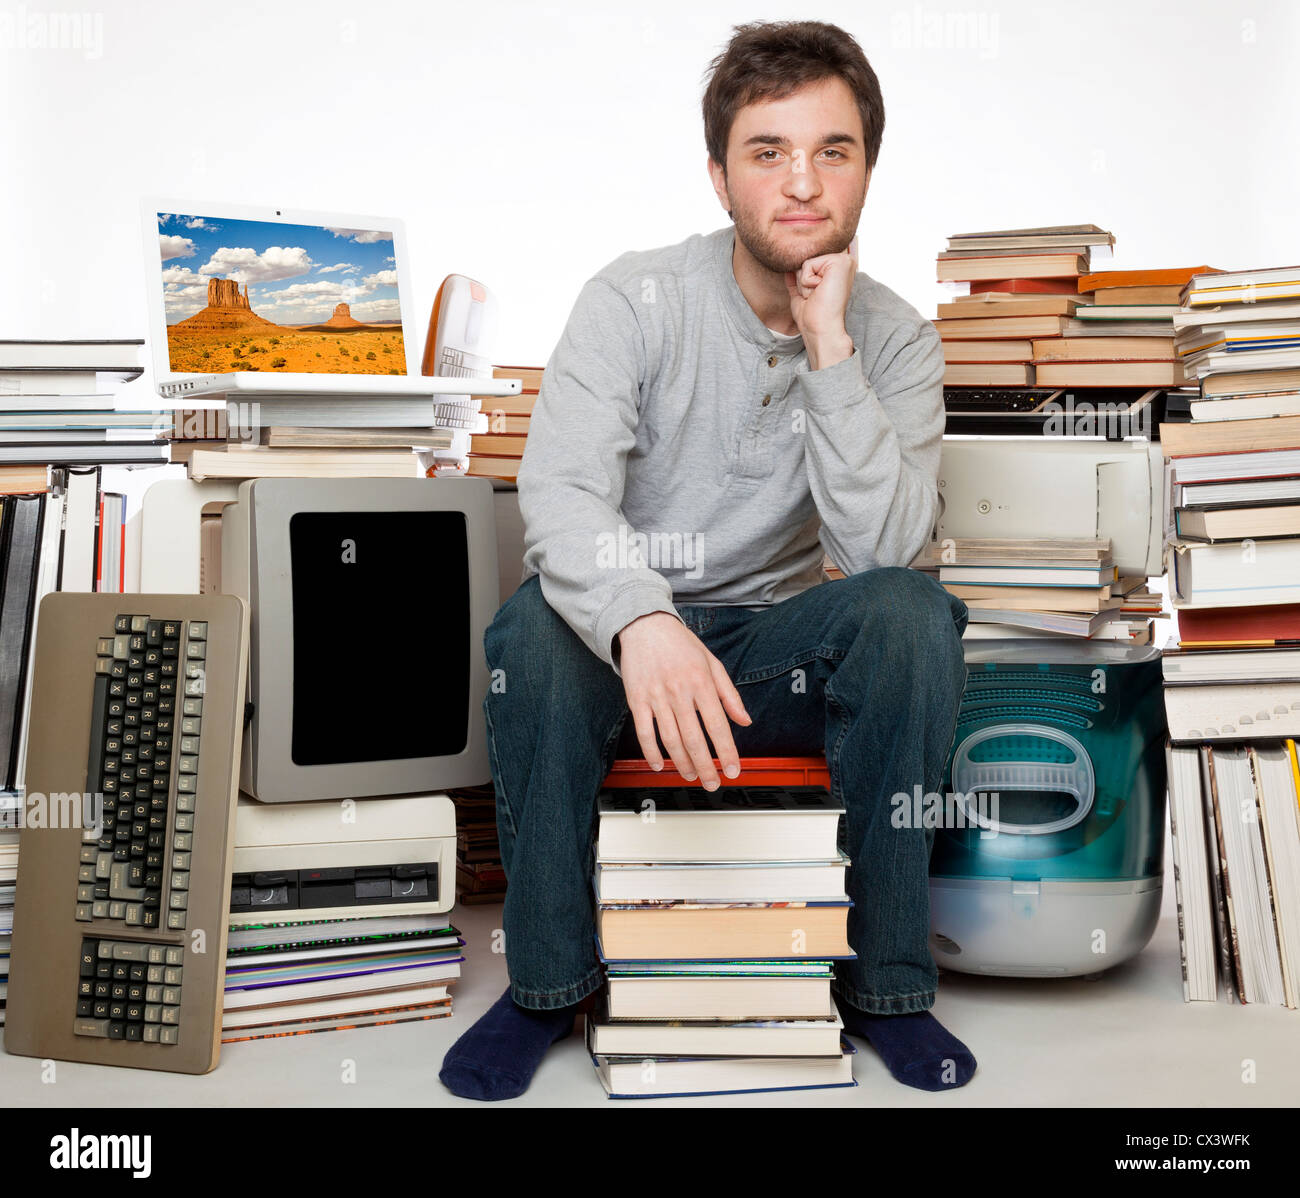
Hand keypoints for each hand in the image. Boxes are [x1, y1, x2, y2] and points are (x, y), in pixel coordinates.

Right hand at [616, 612, 751, 789]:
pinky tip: (659, 764)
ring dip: (682, 763)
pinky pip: (644, 732)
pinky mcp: (637, 699)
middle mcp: (679, 690)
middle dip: (706, 766)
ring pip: (670, 739)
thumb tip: (744, 720)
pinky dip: (651, 752)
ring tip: (691, 775)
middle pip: (694, 738)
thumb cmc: (679, 644)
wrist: (644, 625)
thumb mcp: (712, 663)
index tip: (733, 770)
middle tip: (713, 782)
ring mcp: (656, 696)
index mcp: (701, 682)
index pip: (718, 724)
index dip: (727, 751)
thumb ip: (729, 694)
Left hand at [785, 237, 857, 369]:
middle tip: (817, 296)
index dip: (803, 282)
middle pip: (806, 261)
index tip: (816, 297)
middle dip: (803, 282)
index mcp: (837, 270)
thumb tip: (789, 269)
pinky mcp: (840, 262)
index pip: (808, 264)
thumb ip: (797, 280)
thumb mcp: (801, 294)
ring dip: (805, 284)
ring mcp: (844, 261)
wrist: (821, 329)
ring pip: (806, 263)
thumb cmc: (813, 317)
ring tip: (819, 295)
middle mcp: (844, 262)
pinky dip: (807, 282)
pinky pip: (808, 265)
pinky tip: (820, 291)